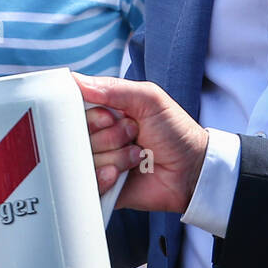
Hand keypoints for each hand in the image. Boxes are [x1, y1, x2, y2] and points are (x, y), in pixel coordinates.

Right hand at [73, 74, 208, 213]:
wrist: (192, 171)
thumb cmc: (175, 131)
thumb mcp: (149, 99)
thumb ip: (113, 88)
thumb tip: (76, 80)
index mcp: (106, 112)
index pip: (75, 111)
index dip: (92, 117)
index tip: (110, 118)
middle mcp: (98, 136)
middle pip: (77, 137)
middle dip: (109, 137)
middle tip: (133, 135)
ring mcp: (99, 162)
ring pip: (83, 160)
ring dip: (114, 158)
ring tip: (136, 156)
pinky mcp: (101, 187)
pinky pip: (87, 184)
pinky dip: (105, 178)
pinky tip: (121, 175)